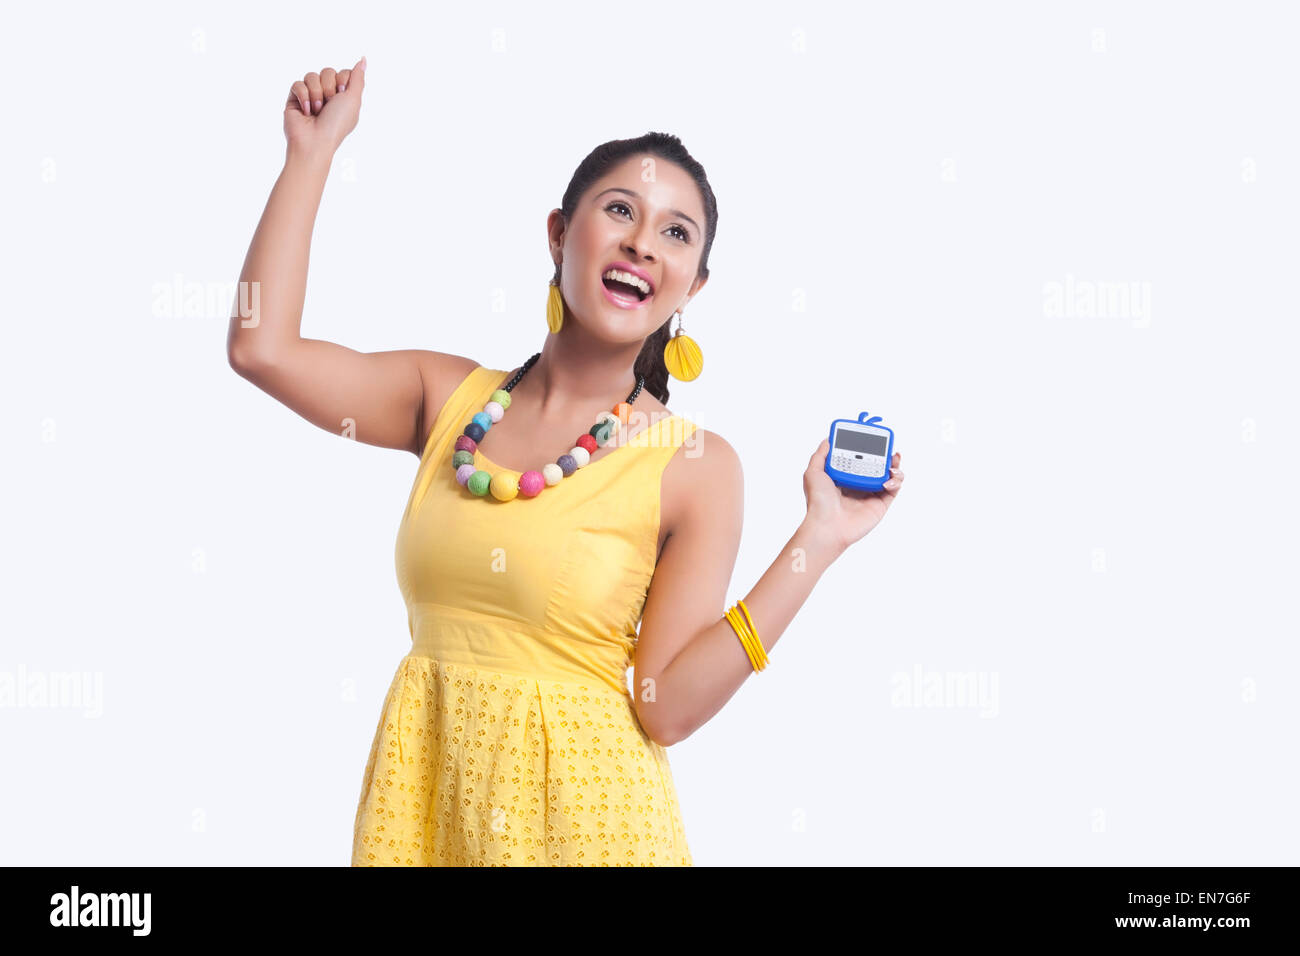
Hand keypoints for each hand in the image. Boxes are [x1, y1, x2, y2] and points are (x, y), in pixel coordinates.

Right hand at [283, 57, 365, 156]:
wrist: (315, 141)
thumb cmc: (336, 124)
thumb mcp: (354, 99)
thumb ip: (358, 78)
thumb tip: (363, 59)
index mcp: (344, 97)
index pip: (343, 72)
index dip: (342, 81)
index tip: (342, 95)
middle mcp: (328, 95)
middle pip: (327, 71)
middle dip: (328, 87)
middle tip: (328, 104)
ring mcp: (311, 96)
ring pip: (311, 76)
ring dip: (316, 93)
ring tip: (317, 110)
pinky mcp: (295, 99)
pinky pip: (297, 84)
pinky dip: (303, 97)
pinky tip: (306, 111)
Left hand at [802, 438, 903, 553]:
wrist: (827, 525)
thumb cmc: (818, 502)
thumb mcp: (813, 472)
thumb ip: (821, 455)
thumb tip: (828, 440)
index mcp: (844, 477)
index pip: (859, 458)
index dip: (867, 449)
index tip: (871, 439)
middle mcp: (858, 485)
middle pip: (877, 466)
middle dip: (885, 455)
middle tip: (888, 448)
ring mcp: (870, 494)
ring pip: (889, 476)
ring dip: (895, 466)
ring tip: (893, 461)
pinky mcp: (880, 504)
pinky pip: (894, 490)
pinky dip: (896, 481)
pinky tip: (888, 479)